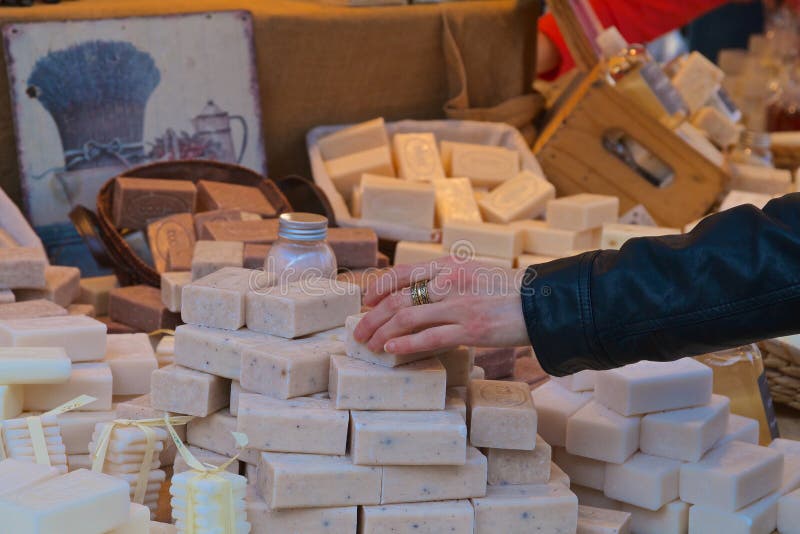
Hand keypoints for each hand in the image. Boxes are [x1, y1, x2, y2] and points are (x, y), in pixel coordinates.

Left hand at [353, 257, 530, 354]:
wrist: (542, 302)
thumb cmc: (507, 291)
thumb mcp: (472, 273)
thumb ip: (446, 280)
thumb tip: (417, 298)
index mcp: (448, 265)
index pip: (402, 273)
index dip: (378, 287)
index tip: (365, 301)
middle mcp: (449, 281)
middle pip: (397, 298)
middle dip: (372, 317)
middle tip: (358, 332)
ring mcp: (458, 305)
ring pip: (407, 318)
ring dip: (382, 332)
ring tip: (368, 344)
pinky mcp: (470, 329)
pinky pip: (429, 338)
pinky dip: (405, 344)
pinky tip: (391, 350)